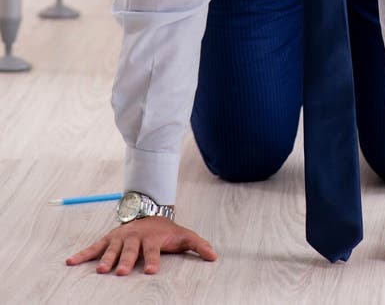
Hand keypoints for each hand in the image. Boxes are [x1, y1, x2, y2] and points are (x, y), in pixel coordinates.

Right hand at [66, 216, 216, 275]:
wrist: (148, 212)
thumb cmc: (166, 231)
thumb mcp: (183, 235)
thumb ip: (198, 245)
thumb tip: (215, 256)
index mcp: (152, 239)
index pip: (153, 250)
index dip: (153, 259)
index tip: (152, 270)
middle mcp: (134, 238)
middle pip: (130, 250)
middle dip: (126, 261)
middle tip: (123, 272)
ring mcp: (120, 238)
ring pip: (112, 249)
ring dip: (106, 259)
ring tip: (100, 271)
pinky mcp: (108, 239)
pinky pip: (94, 247)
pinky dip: (82, 254)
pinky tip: (70, 262)